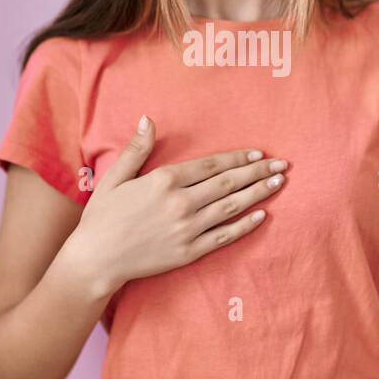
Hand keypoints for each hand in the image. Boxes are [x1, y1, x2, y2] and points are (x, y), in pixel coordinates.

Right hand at [67, 115, 288, 297]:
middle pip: (228, 183)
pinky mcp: (189, 252)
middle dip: (258, 172)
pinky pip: (224, 236)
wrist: (95, 260)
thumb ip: (137, 149)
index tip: (258, 153)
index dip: (238, 158)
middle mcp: (180, 202)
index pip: (211, 164)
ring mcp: (187, 229)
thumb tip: (149, 119)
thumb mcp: (115, 177)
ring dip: (259, 194)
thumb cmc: (102, 216)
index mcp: (164, 180)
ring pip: (231, 206)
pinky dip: (245, 225)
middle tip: (282, 165)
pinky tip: (262, 215)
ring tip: (278, 183)